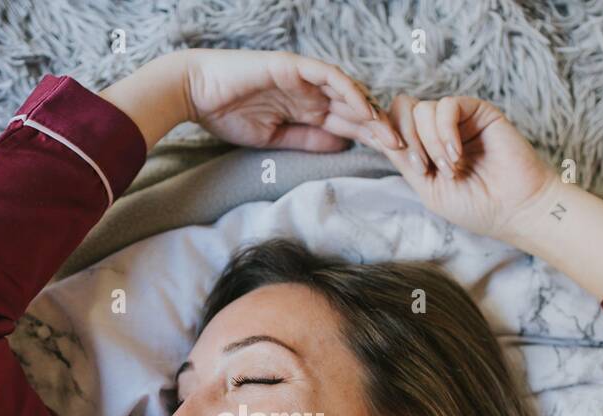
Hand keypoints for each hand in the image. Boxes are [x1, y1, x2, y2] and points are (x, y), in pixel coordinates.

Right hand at [180, 48, 404, 152]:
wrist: (195, 93)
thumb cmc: (226, 115)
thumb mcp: (274, 139)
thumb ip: (308, 140)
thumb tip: (342, 146)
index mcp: (307, 110)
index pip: (347, 126)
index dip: (370, 142)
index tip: (391, 163)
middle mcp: (311, 92)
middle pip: (356, 111)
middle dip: (381, 131)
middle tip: (407, 152)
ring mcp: (305, 77)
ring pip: (350, 93)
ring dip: (372, 114)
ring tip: (390, 136)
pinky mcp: (295, 66)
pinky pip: (330, 77)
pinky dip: (348, 93)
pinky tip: (364, 111)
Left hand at [372, 93, 557, 240]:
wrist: (513, 208)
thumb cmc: (474, 206)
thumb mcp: (427, 188)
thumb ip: (405, 160)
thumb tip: (377, 134)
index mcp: (422, 148)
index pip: (391, 126)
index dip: (387, 137)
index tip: (406, 162)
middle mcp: (436, 130)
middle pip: (402, 111)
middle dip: (407, 140)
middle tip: (425, 169)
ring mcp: (456, 119)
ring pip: (422, 110)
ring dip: (430, 143)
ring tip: (451, 169)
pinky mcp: (476, 111)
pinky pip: (446, 106)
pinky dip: (445, 132)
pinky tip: (457, 154)